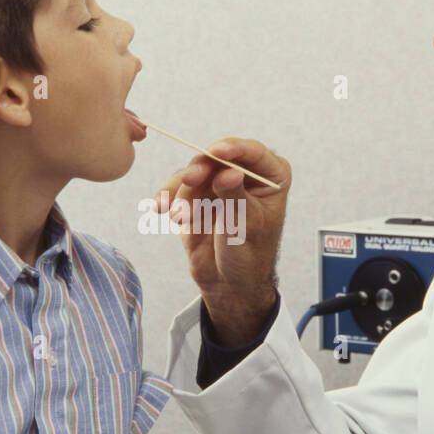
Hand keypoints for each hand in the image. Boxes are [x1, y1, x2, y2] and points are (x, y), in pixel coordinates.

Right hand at [154, 138, 290, 345]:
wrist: (229, 284)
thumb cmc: (249, 257)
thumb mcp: (244, 226)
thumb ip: (234, 196)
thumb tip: (228, 172)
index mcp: (271, 177)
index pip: (252, 153)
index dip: (232, 149)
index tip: (216, 151)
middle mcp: (245, 174)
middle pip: (216, 157)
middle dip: (200, 170)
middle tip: (190, 180)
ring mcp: (219, 183)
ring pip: (193, 172)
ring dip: (183, 192)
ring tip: (182, 217)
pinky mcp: (197, 195)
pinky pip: (178, 187)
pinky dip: (169, 197)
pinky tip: (162, 209)